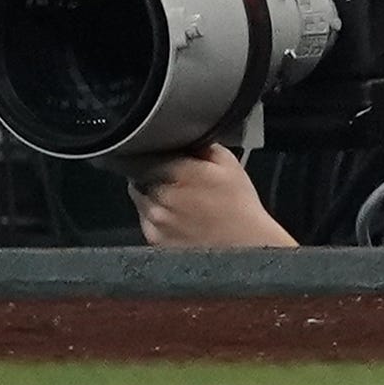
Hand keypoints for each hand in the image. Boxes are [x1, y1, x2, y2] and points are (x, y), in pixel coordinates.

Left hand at [120, 140, 297, 247]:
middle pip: (139, 176)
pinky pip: (143, 218)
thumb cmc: (239, 204)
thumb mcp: (230, 164)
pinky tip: (174, 216)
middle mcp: (163, 195)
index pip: (146, 156)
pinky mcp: (153, 239)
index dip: (153, 154)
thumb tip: (182, 138)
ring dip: (150, 194)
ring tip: (174, 198)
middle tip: (173, 177)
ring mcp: (155, 219)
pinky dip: (153, 214)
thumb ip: (202, 146)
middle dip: (152, 174)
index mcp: (181, 172)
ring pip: (139, 197)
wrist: (244, 246)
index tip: (162, 156)